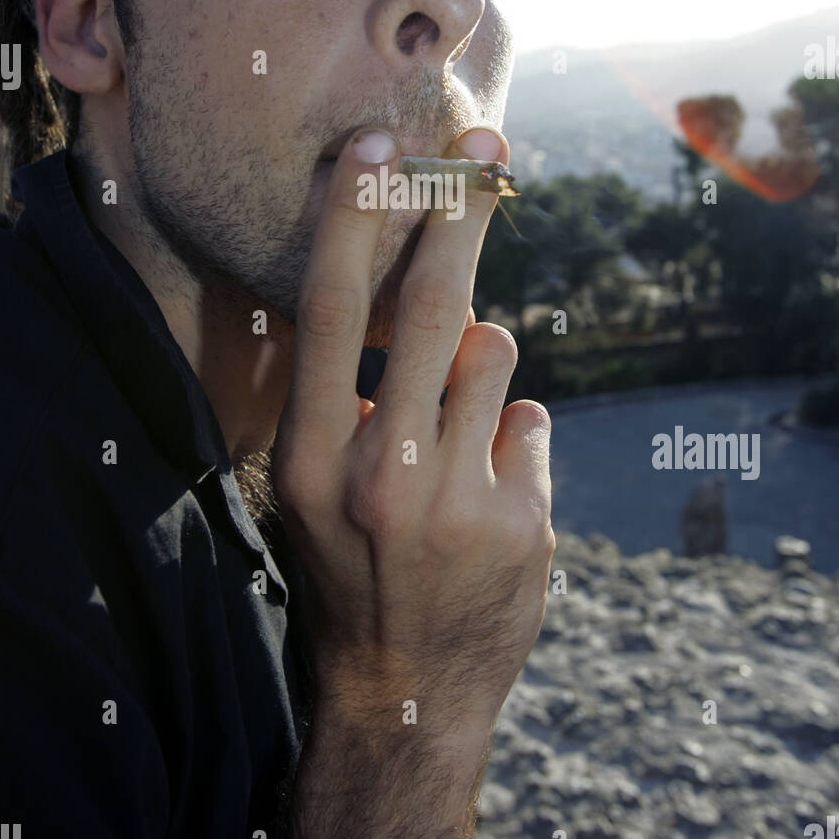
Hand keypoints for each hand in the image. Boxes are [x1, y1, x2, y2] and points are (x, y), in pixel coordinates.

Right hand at [270, 126, 554, 741]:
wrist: (403, 692)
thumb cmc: (349, 565)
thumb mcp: (310, 489)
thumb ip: (348, 399)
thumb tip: (414, 296)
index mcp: (308, 457)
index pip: (332, 313)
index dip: (355, 219)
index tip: (380, 146)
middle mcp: (377, 475)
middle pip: (435, 308)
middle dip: (461, 213)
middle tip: (484, 146)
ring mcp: (456, 504)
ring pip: (494, 355)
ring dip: (481, 368)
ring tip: (457, 429)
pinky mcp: (521, 525)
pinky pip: (530, 422)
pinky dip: (512, 441)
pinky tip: (488, 496)